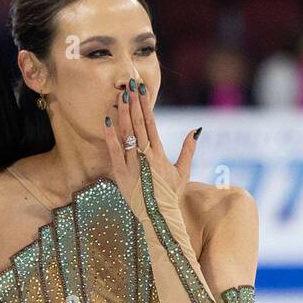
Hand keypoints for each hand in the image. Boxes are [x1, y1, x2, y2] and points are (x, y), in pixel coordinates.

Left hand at [103, 76, 198, 204]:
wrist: (158, 217)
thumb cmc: (171, 195)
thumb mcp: (183, 171)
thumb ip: (188, 149)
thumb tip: (196, 130)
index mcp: (159, 153)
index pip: (151, 123)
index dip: (145, 105)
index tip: (141, 90)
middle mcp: (146, 156)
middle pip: (137, 124)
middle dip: (133, 103)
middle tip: (129, 85)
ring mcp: (132, 164)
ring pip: (126, 133)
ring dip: (122, 113)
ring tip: (120, 96)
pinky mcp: (120, 173)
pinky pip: (114, 150)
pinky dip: (110, 135)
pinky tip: (107, 119)